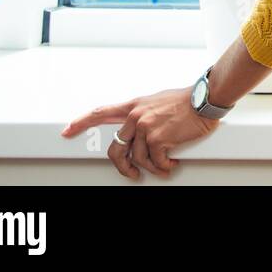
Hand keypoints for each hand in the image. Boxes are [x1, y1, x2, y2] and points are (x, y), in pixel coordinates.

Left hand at [61, 88, 218, 179]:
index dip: (81, 122)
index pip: (100, 112)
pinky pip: (155, 162)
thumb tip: (138, 127)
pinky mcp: (158, 139)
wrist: (204, 100)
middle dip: (122, 166)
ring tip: (162, 165)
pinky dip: (164, 167)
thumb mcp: (157, 101)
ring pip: (138, 158)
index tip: (67, 130)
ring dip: (150, 167)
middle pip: (115, 148)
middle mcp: (136, 117)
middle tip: (131, 172)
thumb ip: (142, 113)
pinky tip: (171, 163)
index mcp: (134, 106)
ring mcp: (145, 128)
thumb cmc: (186, 100)